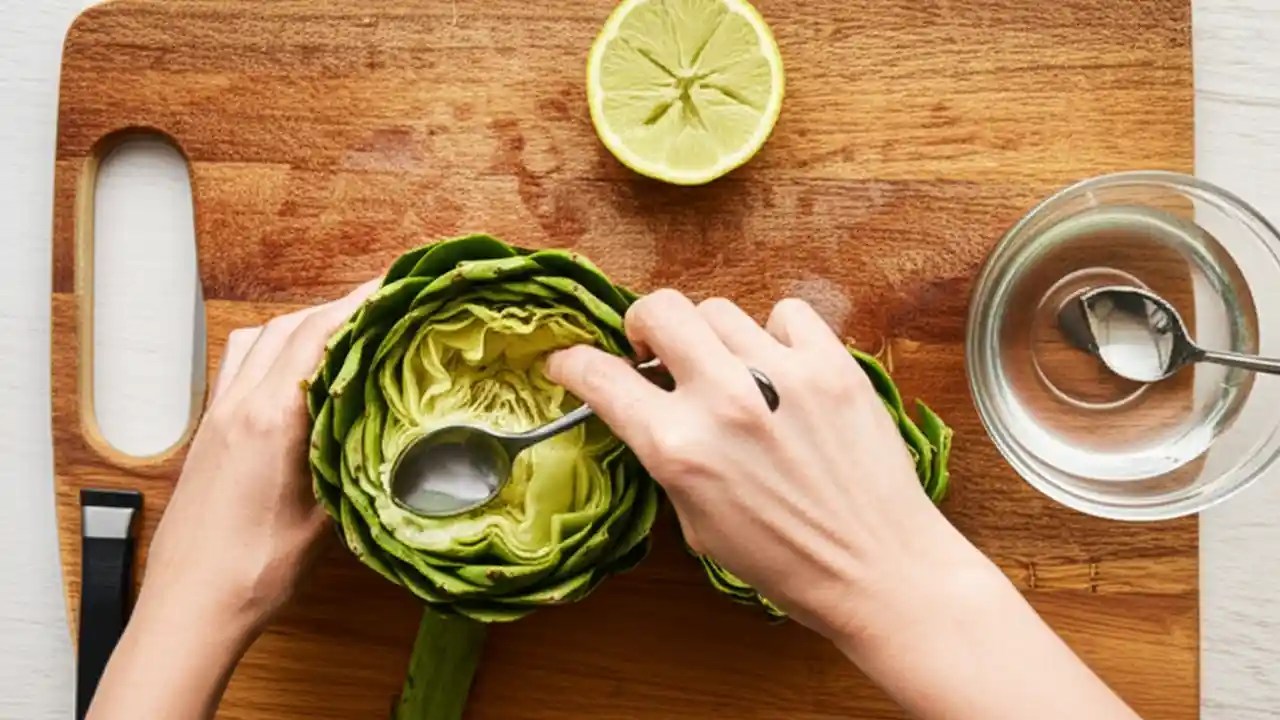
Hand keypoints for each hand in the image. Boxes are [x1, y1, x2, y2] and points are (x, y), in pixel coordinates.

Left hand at [88, 280, 376, 719]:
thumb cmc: (254, 572)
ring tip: (338, 333)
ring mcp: (217, 417)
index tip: (390, 286)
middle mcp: (239, 406)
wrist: (192, 605)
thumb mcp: (328, 517)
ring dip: (298, 326)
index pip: (317, 336)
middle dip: (335, 309)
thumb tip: (388, 435)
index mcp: (272, 420)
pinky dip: (268, 351)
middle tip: (378, 308)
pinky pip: (236, 367)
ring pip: (257, 341)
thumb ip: (353, 463)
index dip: (357, 304)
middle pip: (288, 328)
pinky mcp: (207, 433)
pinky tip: (291, 372)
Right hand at [546, 289, 967, 636]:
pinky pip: (787, 313)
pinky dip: (777, 333)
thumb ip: (668, 456)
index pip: (600, 378)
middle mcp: (725, 400)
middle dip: (644, 323)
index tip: (569, 362)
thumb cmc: (786, 561)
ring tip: (733, 370)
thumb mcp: (696, 523)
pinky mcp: (833, 365)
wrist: (878, 567)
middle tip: (655, 348)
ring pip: (720, 310)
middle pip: (660, 308)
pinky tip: (783, 367)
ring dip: (713, 337)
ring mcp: (782, 374)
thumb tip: (649, 410)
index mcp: (679, 448)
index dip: (572, 363)